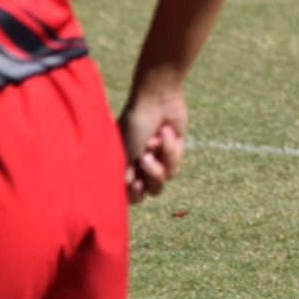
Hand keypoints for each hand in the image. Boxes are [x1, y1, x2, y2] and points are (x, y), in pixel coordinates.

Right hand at [118, 88, 187, 203]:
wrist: (156, 101)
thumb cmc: (134, 126)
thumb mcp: (124, 154)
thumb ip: (125, 178)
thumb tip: (127, 198)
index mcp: (123, 167)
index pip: (130, 195)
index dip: (134, 194)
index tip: (135, 182)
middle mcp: (140, 166)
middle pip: (151, 191)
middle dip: (150, 174)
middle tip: (144, 158)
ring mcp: (158, 159)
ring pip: (165, 179)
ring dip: (160, 161)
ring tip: (153, 141)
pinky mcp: (174, 151)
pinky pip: (175, 164)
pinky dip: (171, 150)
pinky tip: (165, 132)